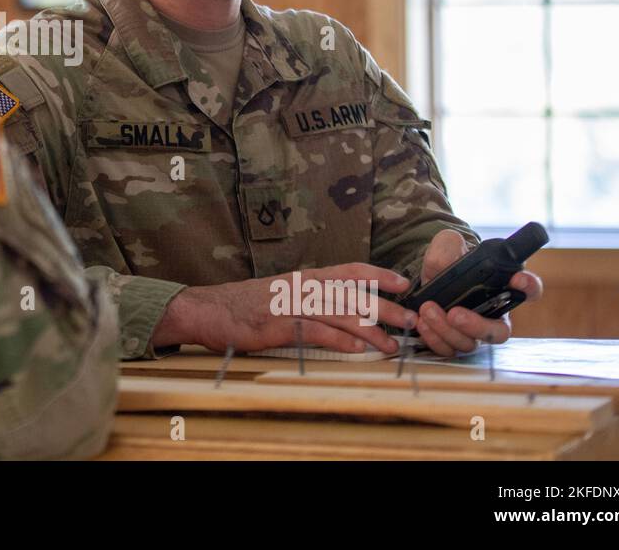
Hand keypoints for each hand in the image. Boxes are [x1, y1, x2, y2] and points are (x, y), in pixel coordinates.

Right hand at [152, 263, 416, 354]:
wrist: (206, 309)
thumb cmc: (242, 304)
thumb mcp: (279, 293)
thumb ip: (308, 298)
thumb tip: (339, 308)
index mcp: (303, 278)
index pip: (348, 270)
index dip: (377, 275)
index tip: (404, 283)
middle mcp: (301, 287)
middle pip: (352, 293)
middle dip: (386, 307)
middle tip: (413, 319)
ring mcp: (290, 305)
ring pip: (339, 312)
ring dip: (370, 329)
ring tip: (393, 344)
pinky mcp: (278, 325)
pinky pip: (315, 331)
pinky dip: (339, 339)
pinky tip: (357, 348)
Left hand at [411, 229, 544, 356]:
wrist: (424, 277)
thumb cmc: (446, 261)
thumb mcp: (445, 246)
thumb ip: (448, 247)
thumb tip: (446, 263)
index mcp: (502, 288)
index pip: (529, 290)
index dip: (529, 287)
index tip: (517, 280)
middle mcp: (494, 314)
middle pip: (500, 332)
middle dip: (477, 326)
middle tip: (455, 313)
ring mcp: (474, 332)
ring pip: (470, 343)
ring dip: (447, 330)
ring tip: (427, 310)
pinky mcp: (453, 341)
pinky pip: (448, 349)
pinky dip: (433, 338)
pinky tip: (421, 322)